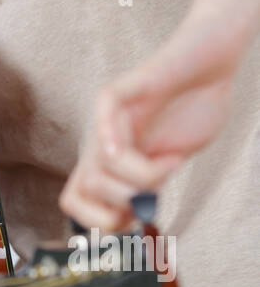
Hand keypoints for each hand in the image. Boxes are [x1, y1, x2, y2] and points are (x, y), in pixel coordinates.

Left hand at [58, 9, 246, 231]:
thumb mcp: (169, 162)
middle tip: (159, 188)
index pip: (73, 201)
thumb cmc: (193, 108)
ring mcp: (114, 115)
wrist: (213, 63)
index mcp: (110, 160)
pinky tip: (155, 150)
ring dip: (145, 176)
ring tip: (173, 158)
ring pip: (102, 164)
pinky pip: (108, 106)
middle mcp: (104, 139)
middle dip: (126, 203)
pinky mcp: (131, 86)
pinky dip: (119, 135)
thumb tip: (133, 220)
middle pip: (86, 190)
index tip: (136, 219)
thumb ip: (147, 188)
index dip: (100, 222)